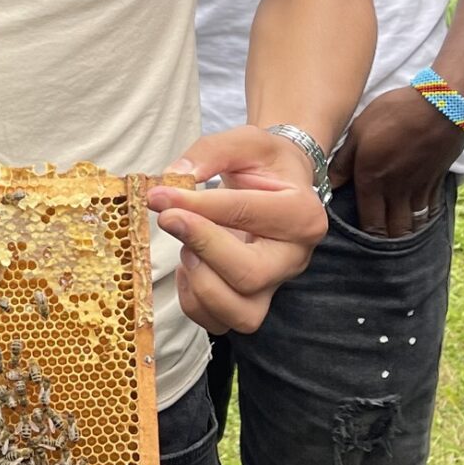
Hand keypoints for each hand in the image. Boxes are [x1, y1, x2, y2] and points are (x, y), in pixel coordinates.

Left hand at [146, 124, 328, 334]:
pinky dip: (194, 300)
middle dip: (200, 247)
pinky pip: (219, 323)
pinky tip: (190, 266)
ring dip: (200, 281)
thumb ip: (211, 152)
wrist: (278, 186)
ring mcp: (275, 286)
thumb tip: (173, 177)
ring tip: (186, 247)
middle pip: (249, 274)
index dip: (197, 206)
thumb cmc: (264, 165)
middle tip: (167, 218)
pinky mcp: (252, 303)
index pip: (247, 214)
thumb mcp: (246, 141)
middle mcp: (295, 257)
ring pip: (240, 313)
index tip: (159, 195)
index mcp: (303, 213)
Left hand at [332, 85, 463, 237]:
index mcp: (373, 181)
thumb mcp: (359, 130)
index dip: (366, 237)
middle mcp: (397, 191)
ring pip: (414, 224)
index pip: (369, 223)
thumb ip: (343, 160)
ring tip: (399, 238)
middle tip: (379, 248)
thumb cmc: (394, 113)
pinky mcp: (436, 180)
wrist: (441, 105)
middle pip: (394, 230)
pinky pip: (430, 210)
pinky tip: (420, 220)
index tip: (359, 244)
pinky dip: (424, 219)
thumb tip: (327, 182)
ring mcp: (420, 188)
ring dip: (406, 234)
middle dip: (387, 242)